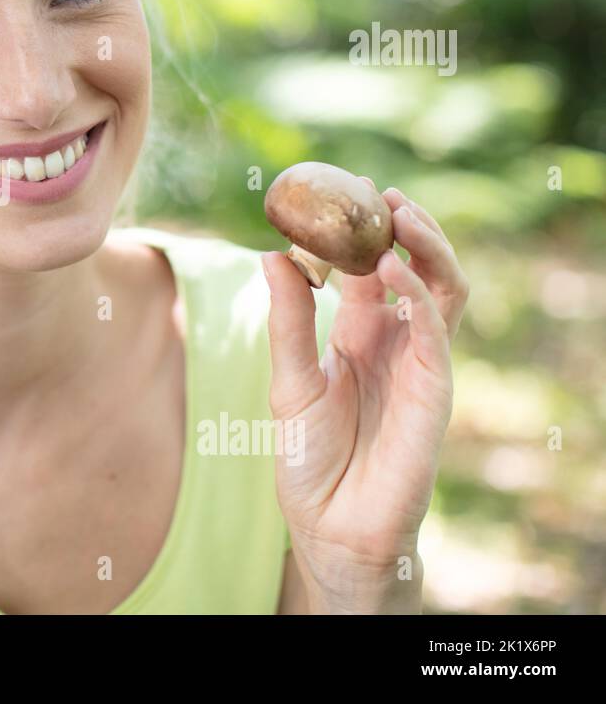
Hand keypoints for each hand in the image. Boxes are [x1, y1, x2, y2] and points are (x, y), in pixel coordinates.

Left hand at [262, 181, 468, 612]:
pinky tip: (393, 268)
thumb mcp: (288, 379)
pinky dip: (420, 294)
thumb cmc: (310, 457)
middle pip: (416, 266)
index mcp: (359, 333)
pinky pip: (438, 332)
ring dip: (425, 246)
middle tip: (379, 192)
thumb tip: (272, 253)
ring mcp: (419, 362)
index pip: (368, 267)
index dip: (358, 228)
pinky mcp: (433, 389)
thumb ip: (287, 320)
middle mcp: (395, 340)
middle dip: (403, 225)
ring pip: (442, 288)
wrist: (331, 524)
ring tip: (397, 212)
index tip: (336, 190)